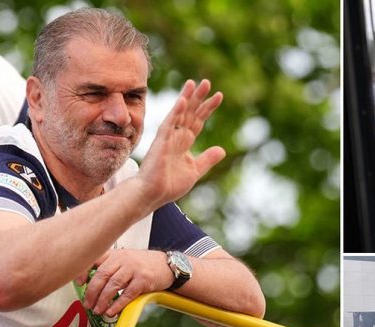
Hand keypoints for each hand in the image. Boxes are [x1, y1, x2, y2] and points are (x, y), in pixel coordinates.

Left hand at [76, 249, 173, 316]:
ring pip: (113, 284)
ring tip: (97, 310)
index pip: (94, 259)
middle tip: (87, 303)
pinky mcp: (144, 280)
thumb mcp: (126, 259)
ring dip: (102, 299)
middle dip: (91, 291)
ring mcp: (134, 269)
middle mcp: (124, 259)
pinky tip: (111, 311)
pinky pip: (127, 294)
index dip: (83, 271)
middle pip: (102, 275)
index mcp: (116, 254)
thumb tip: (89, 285)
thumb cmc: (144, 264)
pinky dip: (117, 304)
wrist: (168, 265)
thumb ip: (110, 267)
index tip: (78, 283)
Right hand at [137, 79, 225, 206]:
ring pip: (178, 114)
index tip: (219, 95)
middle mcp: (176, 136)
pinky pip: (169, 125)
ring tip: (194, 83)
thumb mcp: (195, 171)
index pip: (198, 121)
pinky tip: (182, 101)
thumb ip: (207, 159)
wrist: (152, 195)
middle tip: (207, 82)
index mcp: (184, 142)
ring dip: (186, 98)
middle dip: (199, 98)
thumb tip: (222, 150)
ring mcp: (168, 138)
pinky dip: (175, 113)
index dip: (207, 108)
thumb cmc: (169, 184)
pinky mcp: (161, 143)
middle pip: (189, 113)